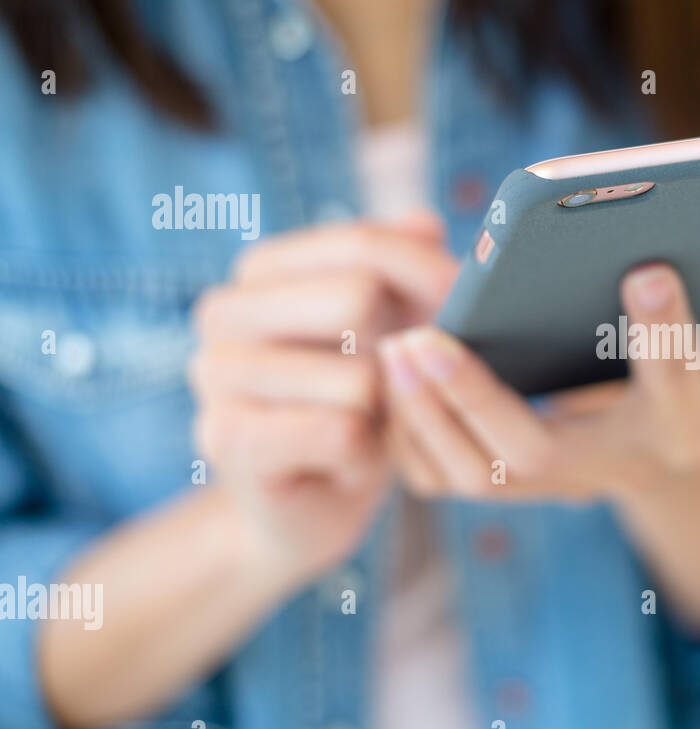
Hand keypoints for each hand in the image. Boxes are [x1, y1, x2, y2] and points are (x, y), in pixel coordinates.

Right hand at [188, 214, 458, 586]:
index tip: (454, 315)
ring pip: (357, 375)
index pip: (363, 243)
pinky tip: (345, 460)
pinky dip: (363, 453)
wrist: (313, 505)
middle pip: (358, 297)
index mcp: (260, 271)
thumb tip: (426, 223)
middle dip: (405, 351)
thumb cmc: (358, 406)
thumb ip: (408, 268)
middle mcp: (222, 312)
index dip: (431, 278)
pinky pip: (337, 430)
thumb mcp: (395, 330)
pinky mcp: (226, 440)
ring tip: (363, 427)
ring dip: (384, 412)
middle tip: (399, 386)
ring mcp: (215, 375)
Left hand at [379, 251, 699, 503]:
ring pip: (476, 476)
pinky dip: (407, 434)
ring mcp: (560, 484)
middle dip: (476, 401)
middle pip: (536, 454)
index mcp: (687, 424)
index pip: (676, 387)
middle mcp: (617, 466)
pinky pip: (443, 478)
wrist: (673, 456)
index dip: (664, 334)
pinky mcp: (515, 485)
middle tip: (425, 341)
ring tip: (393, 348)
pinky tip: (388, 374)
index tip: (645, 269)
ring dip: (425, 417)